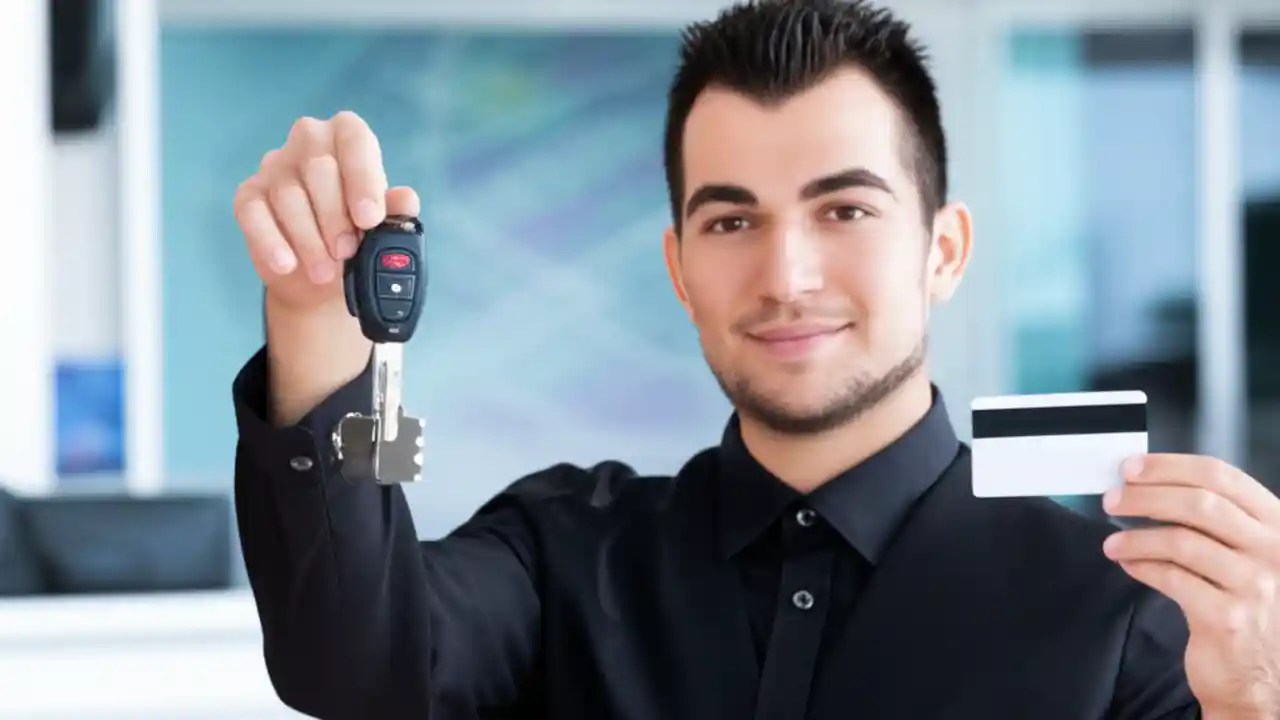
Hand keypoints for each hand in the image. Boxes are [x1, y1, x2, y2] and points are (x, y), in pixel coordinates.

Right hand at [233, 110, 419, 312]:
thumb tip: (406, 199)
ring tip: (325, 271)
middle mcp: (308, 141)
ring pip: (288, 194)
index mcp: (347, 136)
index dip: (362, 178)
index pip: (353, 138)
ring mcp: (275, 166)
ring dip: (308, 238)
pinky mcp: (248, 196)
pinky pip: (253, 213)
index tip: (370, 220)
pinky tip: (287, 264)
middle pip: (318, 166)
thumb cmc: (359, 237)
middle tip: (347, 252)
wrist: (323, 278)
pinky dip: (271, 242)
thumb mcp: (383, 228)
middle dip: (335, 216)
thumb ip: (396, 212)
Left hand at [1102, 454, 1279, 718]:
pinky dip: (1142, 566)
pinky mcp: (1228, 618)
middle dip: (1146, 495)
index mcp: (1278, 526)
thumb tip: (1151, 487)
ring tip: (1113, 541)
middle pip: (1198, 503)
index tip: (1133, 467)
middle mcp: (1275, 552)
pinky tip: (1128, 563)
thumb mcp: (1251, 557)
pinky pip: (1171, 578)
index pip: (1222, 477)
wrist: (1265, 680)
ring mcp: (1256, 585)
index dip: (1170, 467)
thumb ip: (1218, 523)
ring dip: (1136, 536)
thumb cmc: (1251, 610)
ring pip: (1180, 540)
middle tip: (1114, 498)